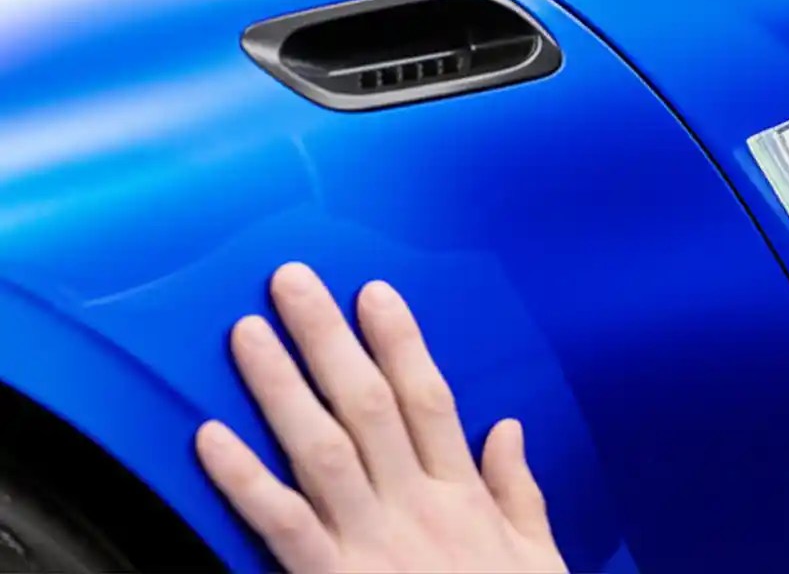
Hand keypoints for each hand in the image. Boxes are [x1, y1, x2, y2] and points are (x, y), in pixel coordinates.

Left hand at [195, 263, 566, 572]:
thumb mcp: (538, 557)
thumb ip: (521, 491)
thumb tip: (508, 426)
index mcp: (462, 497)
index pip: (428, 400)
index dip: (400, 343)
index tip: (374, 294)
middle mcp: (414, 506)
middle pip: (366, 407)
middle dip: (327, 339)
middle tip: (292, 283)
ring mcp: (370, 543)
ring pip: (320, 449)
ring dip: (280, 388)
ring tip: (248, 334)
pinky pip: (280, 525)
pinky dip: (243, 480)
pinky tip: (210, 437)